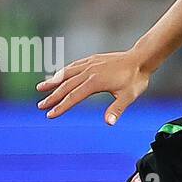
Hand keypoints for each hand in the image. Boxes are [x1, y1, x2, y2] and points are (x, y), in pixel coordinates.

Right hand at [36, 51, 150, 124]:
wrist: (141, 58)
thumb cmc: (136, 78)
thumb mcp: (128, 96)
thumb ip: (117, 109)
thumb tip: (109, 123)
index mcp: (95, 82)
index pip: (73, 97)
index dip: (61, 107)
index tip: (50, 114)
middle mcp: (89, 71)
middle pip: (66, 86)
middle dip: (52, 97)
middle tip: (40, 106)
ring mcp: (90, 64)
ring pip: (67, 73)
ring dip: (53, 81)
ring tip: (41, 88)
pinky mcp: (93, 59)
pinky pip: (74, 66)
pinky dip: (64, 71)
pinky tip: (59, 75)